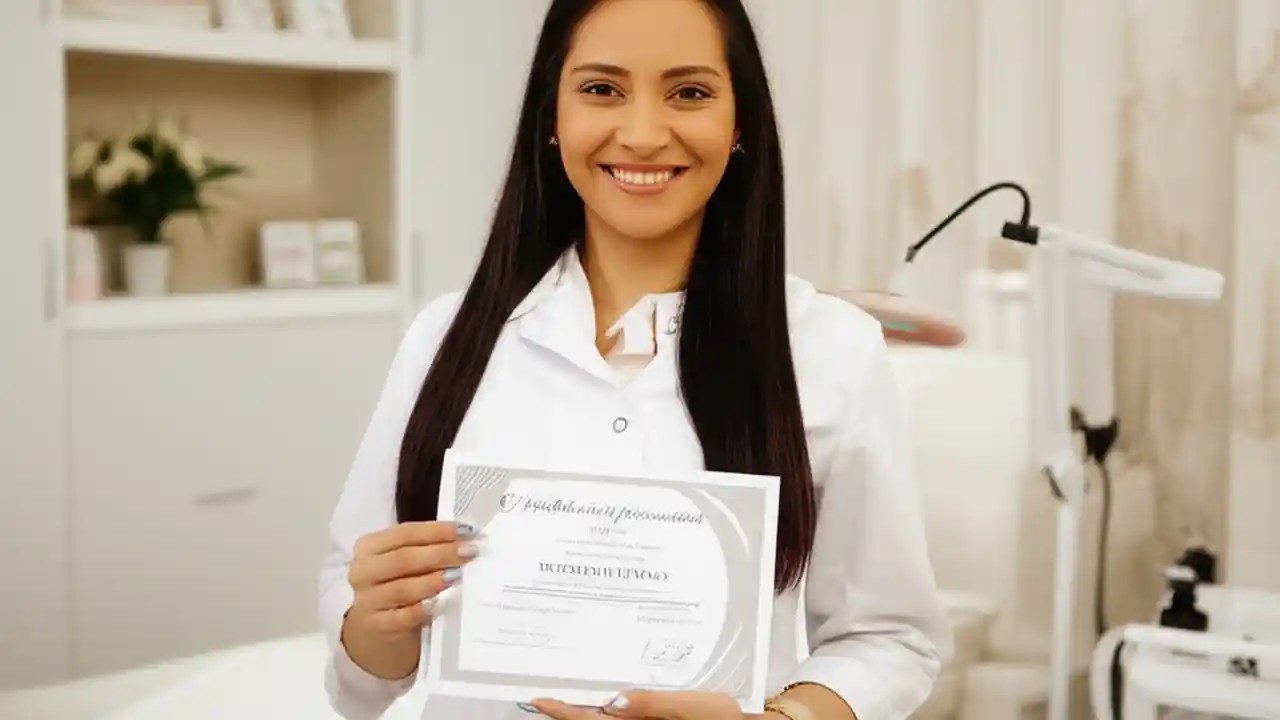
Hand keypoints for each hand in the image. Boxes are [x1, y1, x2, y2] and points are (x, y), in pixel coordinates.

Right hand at [340, 521, 477, 677]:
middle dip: (440, 553)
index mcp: (369, 547)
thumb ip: (426, 549)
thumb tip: (464, 539)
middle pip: (403, 559)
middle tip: (468, 552)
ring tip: (457, 576)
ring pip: (402, 588)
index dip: (437, 531)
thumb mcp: (403, 564)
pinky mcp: (376, 626)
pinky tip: (438, 604)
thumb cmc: (396, 586)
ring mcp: (367, 600)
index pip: (405, 533)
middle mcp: (363, 571)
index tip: (466, 531)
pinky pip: (401, 617)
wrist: (376, 630)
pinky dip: (421, 610)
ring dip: (432, 581)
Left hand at [529, 690, 765, 718]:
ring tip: (568, 678)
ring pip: (607, 717)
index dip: (562, 712)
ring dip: (588, 703)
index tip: (537, 698)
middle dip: (569, 706)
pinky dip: (611, 702)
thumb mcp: (696, 708)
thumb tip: (613, 702)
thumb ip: (654, 704)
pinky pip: (626, 713)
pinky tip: (608, 684)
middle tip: (544, 681)